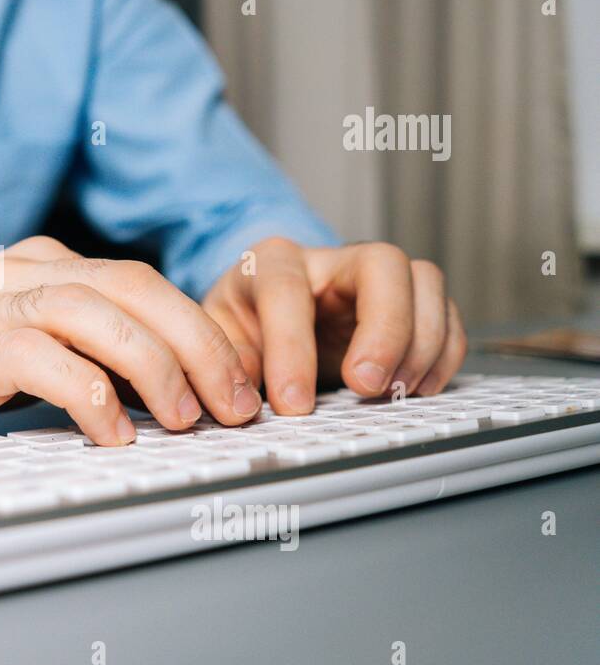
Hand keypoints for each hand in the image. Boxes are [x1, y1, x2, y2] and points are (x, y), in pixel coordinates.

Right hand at [0, 236, 262, 444]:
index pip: (146, 284)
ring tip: (188, 418)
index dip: (202, 331)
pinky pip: (41, 360)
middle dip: (201, 346)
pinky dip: (89, 395)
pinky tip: (113, 433)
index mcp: (46, 265)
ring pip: (99, 315)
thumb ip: (74, 343)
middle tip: (236, 403)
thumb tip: (152, 386)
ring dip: (157, 367)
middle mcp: (26, 272)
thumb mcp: (13, 333)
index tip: (237, 381)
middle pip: (138, 289)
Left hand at [202, 237, 467, 413]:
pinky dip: (444, 353)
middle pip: (382, 264)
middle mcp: (332, 260)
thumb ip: (225, 360)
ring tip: (398, 392)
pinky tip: (421, 388)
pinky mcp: (409, 303)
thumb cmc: (242, 321)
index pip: (287, 290)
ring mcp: (377, 277)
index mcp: (274, 261)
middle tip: (368, 386)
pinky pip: (447, 314)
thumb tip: (237, 401)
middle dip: (383, 328)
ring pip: (424, 282)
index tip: (292, 404)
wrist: (263, 311)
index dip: (292, 349)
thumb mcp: (217, 335)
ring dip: (421, 343)